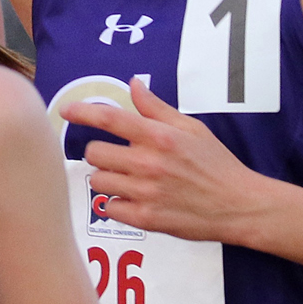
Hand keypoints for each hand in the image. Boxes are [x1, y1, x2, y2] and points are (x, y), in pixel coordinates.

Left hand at [64, 78, 265, 243]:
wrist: (237, 205)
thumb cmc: (216, 163)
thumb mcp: (191, 128)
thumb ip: (157, 108)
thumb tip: (134, 85)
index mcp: (159, 136)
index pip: (109, 119)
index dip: (81, 113)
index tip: (65, 111)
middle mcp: (148, 163)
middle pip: (95, 153)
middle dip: (101, 153)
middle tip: (119, 157)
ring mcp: (146, 193)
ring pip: (98, 181)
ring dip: (107, 179)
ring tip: (127, 180)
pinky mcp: (146, 219)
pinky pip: (110, 208)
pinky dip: (117, 204)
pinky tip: (134, 200)